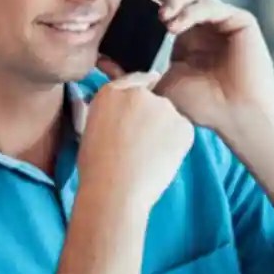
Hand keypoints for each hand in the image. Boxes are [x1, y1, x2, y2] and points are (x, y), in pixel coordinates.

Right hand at [77, 71, 195, 212]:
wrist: (114, 190)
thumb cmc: (95, 168)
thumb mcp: (90, 129)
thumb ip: (109, 112)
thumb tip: (121, 115)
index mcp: (111, 92)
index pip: (132, 82)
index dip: (138, 98)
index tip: (140, 111)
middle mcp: (139, 93)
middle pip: (153, 100)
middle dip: (151, 117)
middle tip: (142, 144)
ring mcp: (164, 107)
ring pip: (169, 117)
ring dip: (164, 131)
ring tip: (150, 157)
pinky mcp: (183, 125)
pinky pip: (182, 132)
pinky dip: (177, 144)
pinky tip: (161, 161)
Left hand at [102, 0, 273, 133]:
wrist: (234, 118)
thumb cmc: (203, 106)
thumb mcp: (157, 86)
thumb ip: (131, 72)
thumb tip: (99, 60)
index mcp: (185, 31)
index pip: (162, 1)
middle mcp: (203, 21)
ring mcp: (222, 19)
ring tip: (161, 17)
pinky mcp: (240, 20)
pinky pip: (212, 5)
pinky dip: (192, 11)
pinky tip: (175, 25)